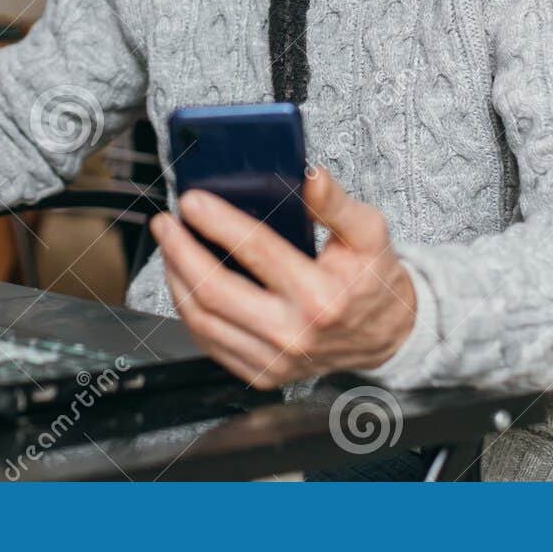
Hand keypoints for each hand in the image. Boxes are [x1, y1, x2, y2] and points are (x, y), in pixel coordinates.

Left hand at [148, 166, 417, 388]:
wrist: (386, 336)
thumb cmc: (372, 280)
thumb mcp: (368, 234)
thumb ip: (337, 204)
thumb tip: (311, 176)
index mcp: (321, 297)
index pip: (257, 252)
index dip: (218, 222)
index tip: (192, 201)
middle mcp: (294, 334)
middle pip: (215, 291)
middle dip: (180, 251)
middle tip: (166, 222)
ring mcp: (275, 360)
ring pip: (202, 320)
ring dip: (177, 278)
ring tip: (170, 246)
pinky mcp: (262, 374)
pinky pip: (209, 342)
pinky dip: (188, 309)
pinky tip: (184, 280)